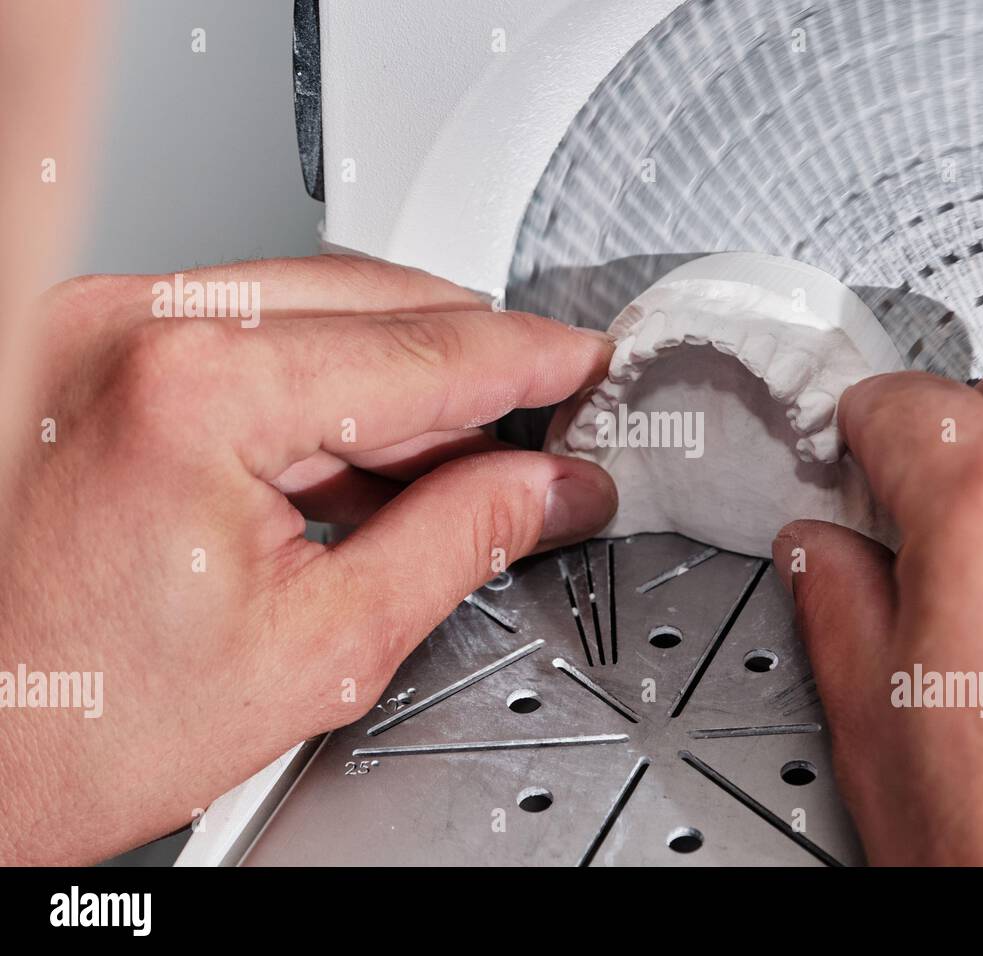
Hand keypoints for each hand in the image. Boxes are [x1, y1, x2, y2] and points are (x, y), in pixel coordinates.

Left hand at [0, 255, 616, 863]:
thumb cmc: (70, 725)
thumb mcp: (316, 649)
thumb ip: (457, 543)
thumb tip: (543, 490)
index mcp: (199, 392)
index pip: (426, 349)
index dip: (530, 361)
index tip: (584, 367)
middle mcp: (136, 329)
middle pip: (378, 303)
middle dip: (475, 366)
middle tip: (541, 428)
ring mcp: (98, 327)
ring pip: (316, 307)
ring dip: (403, 377)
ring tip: (460, 463)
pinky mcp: (84, 347)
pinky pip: (249, 330)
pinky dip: (325, 384)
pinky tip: (366, 456)